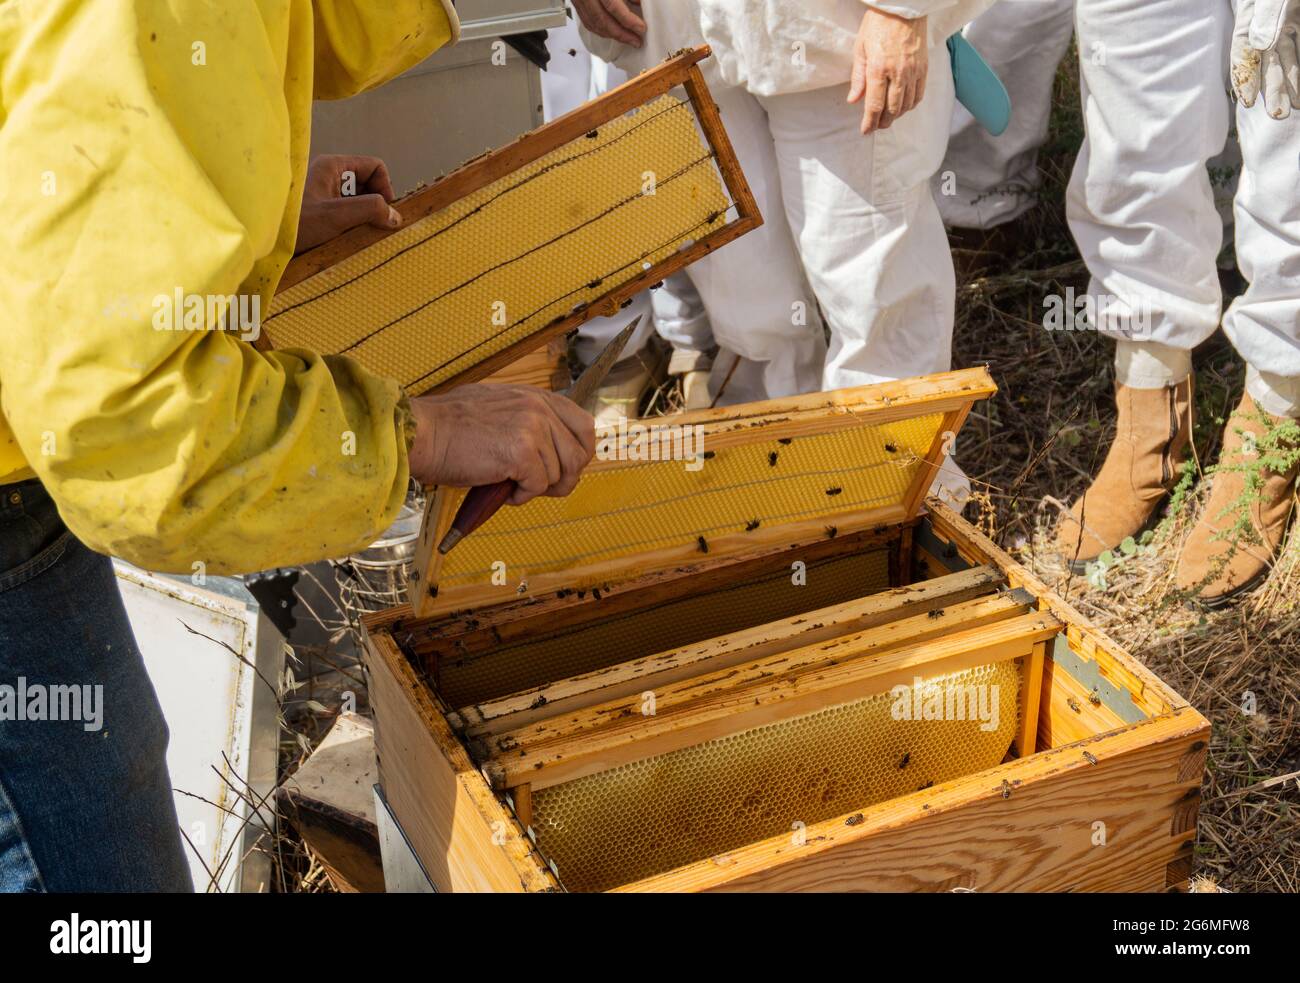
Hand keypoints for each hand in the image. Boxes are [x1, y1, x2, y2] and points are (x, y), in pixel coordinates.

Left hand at [295, 154, 402, 252]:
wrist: (263, 242)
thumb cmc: (294, 223)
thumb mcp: (336, 215)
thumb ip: (370, 210)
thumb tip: (396, 216)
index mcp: (332, 166)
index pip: (374, 166)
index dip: (385, 187)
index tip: (384, 212)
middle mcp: (328, 175)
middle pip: (367, 183)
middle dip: (375, 204)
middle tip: (373, 226)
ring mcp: (323, 193)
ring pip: (357, 200)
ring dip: (364, 217)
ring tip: (357, 235)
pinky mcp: (319, 211)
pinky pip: (345, 213)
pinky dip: (352, 225)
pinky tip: (346, 240)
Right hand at [408, 385, 595, 503]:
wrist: (423, 434)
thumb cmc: (451, 428)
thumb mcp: (498, 410)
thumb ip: (527, 421)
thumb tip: (549, 449)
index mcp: (535, 396)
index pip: (584, 425)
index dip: (579, 453)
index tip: (564, 468)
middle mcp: (538, 407)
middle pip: (580, 453)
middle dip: (565, 477)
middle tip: (540, 486)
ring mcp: (532, 427)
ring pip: (560, 473)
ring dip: (537, 487)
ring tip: (511, 484)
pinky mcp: (521, 451)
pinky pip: (538, 486)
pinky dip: (521, 496)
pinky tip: (502, 488)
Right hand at [571, 0, 645, 47]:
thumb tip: (641, 3)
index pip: (613, 7)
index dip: (628, 20)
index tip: (641, 28)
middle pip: (603, 21)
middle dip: (622, 34)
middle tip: (636, 41)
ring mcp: (578, 1)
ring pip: (595, 25)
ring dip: (612, 35)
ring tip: (628, 39)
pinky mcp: (576, 4)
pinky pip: (588, 23)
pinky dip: (601, 31)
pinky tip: (611, 33)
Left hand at [848, 9, 928, 133]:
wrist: (903, 7)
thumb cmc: (878, 24)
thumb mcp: (861, 48)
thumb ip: (858, 77)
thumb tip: (854, 100)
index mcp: (878, 69)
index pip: (874, 105)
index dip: (869, 122)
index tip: (865, 131)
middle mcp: (898, 73)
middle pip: (892, 110)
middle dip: (883, 122)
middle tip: (876, 127)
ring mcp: (913, 71)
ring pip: (906, 105)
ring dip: (896, 116)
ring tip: (888, 118)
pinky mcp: (924, 67)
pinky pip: (919, 94)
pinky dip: (910, 104)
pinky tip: (903, 106)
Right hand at [1232, 0, 1299, 118]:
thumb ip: (1270, 14)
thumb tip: (1259, 46)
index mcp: (1257, 11)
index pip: (1246, 48)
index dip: (1245, 75)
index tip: (1248, 100)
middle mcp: (1274, 18)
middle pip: (1270, 58)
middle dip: (1274, 87)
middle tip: (1279, 115)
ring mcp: (1294, 18)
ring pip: (1292, 55)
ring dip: (1294, 82)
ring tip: (1299, 106)